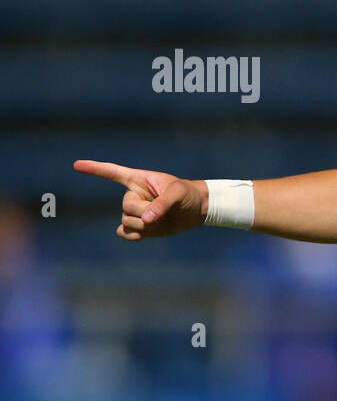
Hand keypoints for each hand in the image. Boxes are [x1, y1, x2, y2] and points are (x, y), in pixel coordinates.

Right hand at [74, 160, 207, 239]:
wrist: (196, 209)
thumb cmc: (187, 194)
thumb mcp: (177, 194)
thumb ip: (162, 204)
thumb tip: (146, 220)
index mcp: (139, 180)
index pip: (113, 172)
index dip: (95, 169)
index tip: (76, 165)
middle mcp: (133, 195)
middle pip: (126, 207)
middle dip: (144, 212)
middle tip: (163, 211)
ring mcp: (136, 211)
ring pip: (127, 222)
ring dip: (144, 226)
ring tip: (161, 220)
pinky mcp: (140, 226)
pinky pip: (124, 233)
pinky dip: (130, 235)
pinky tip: (141, 234)